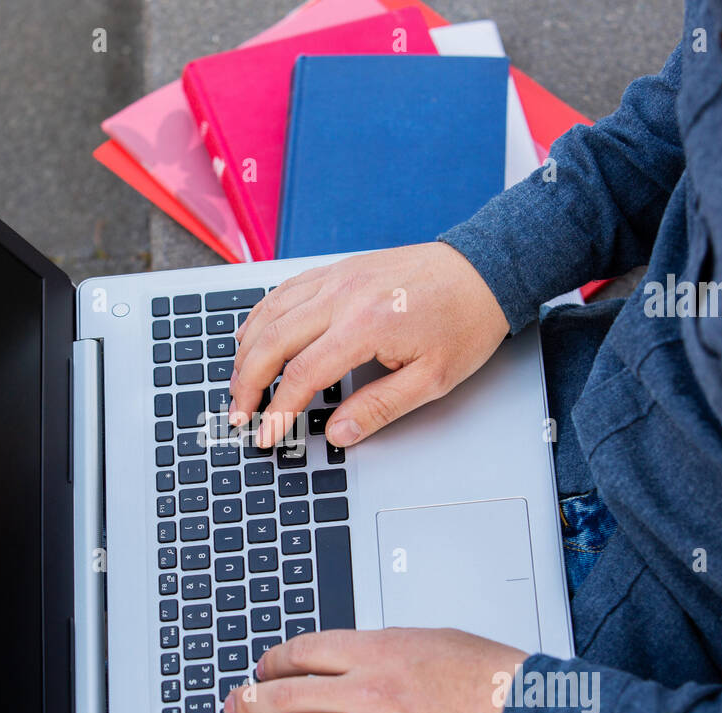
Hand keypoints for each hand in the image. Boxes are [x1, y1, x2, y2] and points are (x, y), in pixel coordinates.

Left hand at [223, 628, 527, 712]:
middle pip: (288, 693)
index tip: (264, 668)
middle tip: (237, 706)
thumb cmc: (490, 677)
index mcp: (378, 649)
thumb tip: (353, 656)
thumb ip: (385, 647)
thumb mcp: (432, 639)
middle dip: (252, 700)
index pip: (305, 651)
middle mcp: (368, 689)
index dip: (274, 661)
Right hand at [229, 242, 508, 448]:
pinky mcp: (338, 269)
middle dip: (247, 382)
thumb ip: (379, 408)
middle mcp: (343, 296)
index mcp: (366, 325)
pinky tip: (251, 336)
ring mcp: (337, 278)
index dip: (278, 409)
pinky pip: (285, 291)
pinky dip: (260, 315)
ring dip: (246, 350)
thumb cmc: (463, 323)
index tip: (266, 434)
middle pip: (272, 341)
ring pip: (270, 312)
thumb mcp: (431, 380)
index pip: (303, 374)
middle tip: (239, 414)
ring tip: (239, 383)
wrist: (483, 270)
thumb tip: (337, 433)